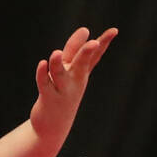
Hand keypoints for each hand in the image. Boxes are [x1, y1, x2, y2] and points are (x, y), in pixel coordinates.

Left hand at [30, 26, 117, 140]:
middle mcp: (74, 81)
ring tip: (55, 53)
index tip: (114, 30)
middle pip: (81, 64)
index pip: (94, 56)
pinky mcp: (47, 98)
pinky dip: (42, 74)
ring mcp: (61, 90)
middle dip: (86, 53)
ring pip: (59, 74)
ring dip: (57, 64)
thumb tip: (85, 30)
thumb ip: (74, 50)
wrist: (53, 126)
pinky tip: (42, 64)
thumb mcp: (70, 70)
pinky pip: (44, 84)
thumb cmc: (62, 92)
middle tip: (93, 43)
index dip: (104, 43)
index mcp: (82, 73)